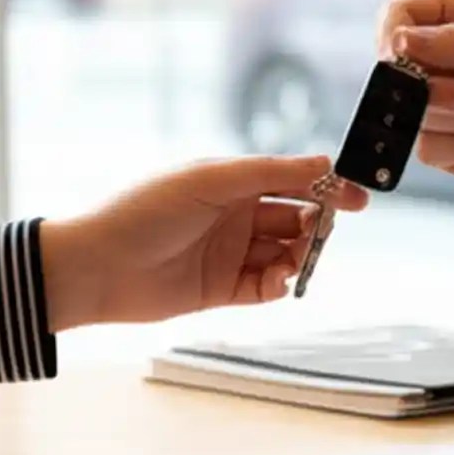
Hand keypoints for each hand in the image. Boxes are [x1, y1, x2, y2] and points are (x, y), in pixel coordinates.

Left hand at [40, 155, 367, 330]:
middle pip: (294, 219)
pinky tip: (277, 281)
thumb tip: (323, 164)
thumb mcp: (211, 180)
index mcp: (231, 182)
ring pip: (284, 254)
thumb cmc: (144, 212)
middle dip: (316, 226)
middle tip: (322, 234)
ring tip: (294, 261)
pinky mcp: (222, 290)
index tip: (356, 200)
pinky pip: (264, 288)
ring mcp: (229, 254)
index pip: (291, 181)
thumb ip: (270, 172)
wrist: (96, 267)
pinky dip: (278, 285)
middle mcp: (233, 216)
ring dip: (298, 257)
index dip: (325, 189)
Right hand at [377, 0, 453, 221]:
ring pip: (411, 119)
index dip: (391, 39)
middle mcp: (441, 61)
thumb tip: (398, 43)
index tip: (405, 59)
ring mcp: (441, 105)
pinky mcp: (449, 145)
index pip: (395, 18)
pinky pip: (429, 152)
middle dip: (435, 94)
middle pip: (394, 76)